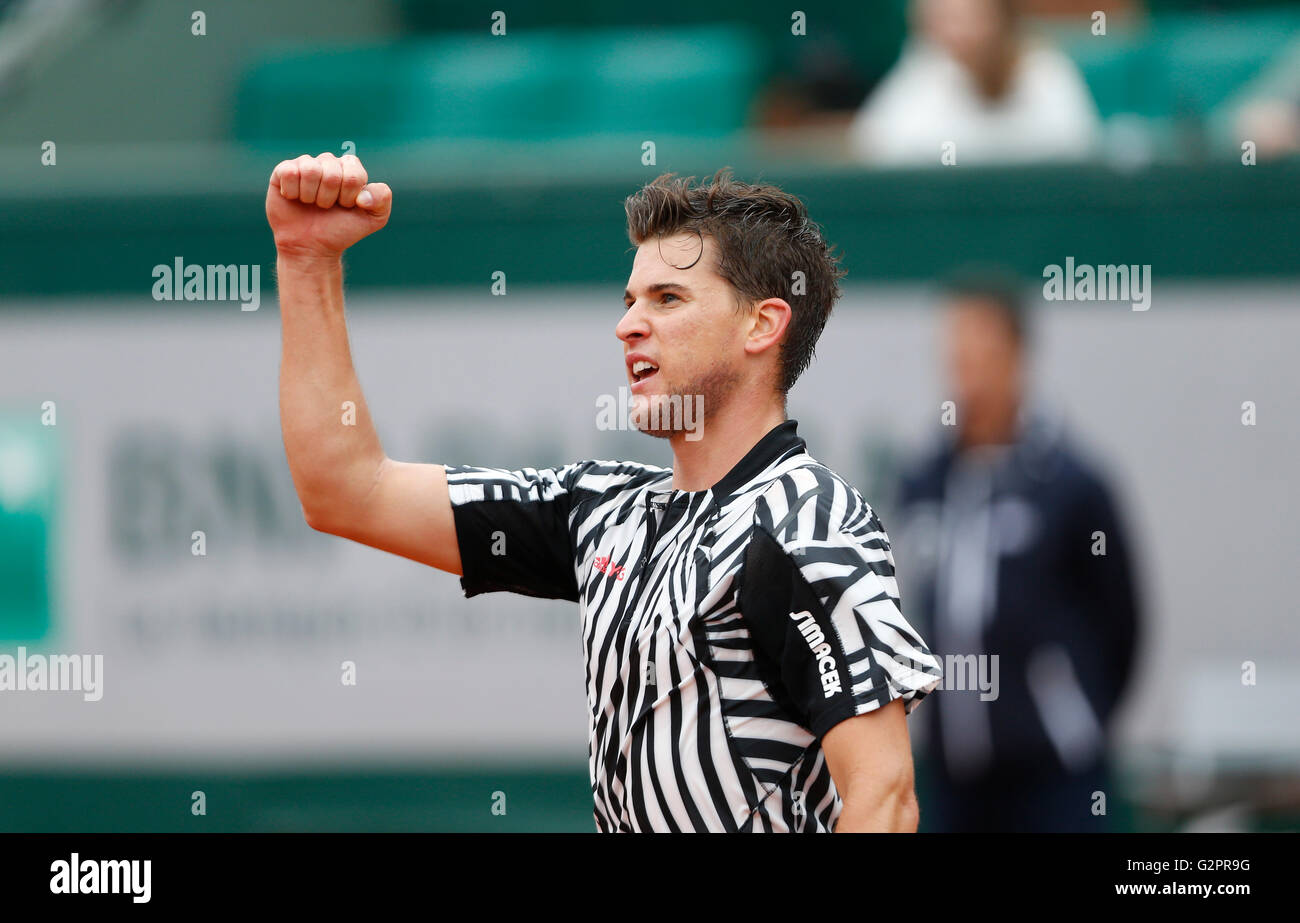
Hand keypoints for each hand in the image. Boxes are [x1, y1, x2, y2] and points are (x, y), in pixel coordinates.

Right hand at [266, 152, 391, 260]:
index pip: (353, 173)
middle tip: (326, 207)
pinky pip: (289, 172)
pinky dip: (292, 192)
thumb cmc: (341, 230)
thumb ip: (382, 200)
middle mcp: (328, 162)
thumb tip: (362, 195)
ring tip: (311, 204)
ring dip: (311, 196)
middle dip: (329, 198)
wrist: (311, 247)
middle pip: (331, 173)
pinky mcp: (283, 171)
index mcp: (350, 169)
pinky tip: (294, 198)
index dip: (349, 195)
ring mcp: (305, 165)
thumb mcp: (373, 219)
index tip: (345, 206)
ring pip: (310, 170)